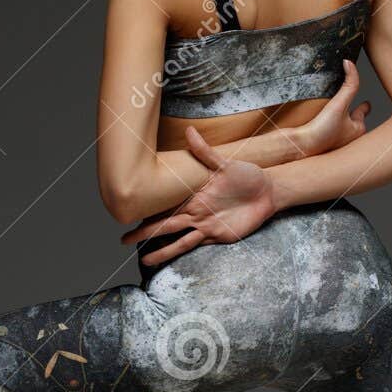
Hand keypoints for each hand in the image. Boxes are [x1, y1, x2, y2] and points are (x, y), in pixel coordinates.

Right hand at [120, 128, 278, 265]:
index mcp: (193, 194)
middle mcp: (195, 211)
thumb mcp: (225, 163)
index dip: (147, 209)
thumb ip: (205, 151)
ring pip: (177, 240)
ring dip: (161, 250)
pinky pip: (196, 245)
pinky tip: (170, 259)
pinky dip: (181, 252)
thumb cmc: (247, 174)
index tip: (128, 211)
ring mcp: (205, 225)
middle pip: (165, 225)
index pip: (165, 203)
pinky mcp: (218, 236)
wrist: (268, 191)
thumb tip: (188, 131)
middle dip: (144, 233)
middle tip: (123, 240)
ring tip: (144, 260)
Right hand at [292, 59, 370, 157]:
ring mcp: (335, 142)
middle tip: (350, 105)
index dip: (364, 105)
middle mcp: (348, 138)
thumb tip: (350, 63)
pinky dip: (325, 125)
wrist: (300, 148)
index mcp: (357, 130)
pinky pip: (327, 131)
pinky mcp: (321, 144)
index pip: (363, 112)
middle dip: (352, 113)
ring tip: (331, 110)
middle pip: (353, 120)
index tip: (366, 101)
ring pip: (340, 126)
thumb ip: (349, 84)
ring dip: (337, 118)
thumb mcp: (339, 104)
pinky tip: (317, 121)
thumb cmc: (321, 132)